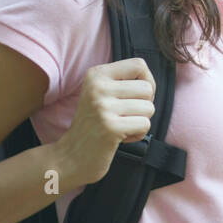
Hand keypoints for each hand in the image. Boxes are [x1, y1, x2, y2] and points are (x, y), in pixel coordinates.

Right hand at [53, 56, 156, 187]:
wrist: (70, 157)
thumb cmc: (94, 125)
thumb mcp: (101, 94)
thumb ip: (123, 82)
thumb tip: (151, 81)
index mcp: (96, 74)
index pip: (139, 64)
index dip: (147, 82)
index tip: (135, 97)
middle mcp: (98, 87)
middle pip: (147, 88)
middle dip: (144, 105)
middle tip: (125, 116)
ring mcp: (103, 107)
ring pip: (149, 108)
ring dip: (140, 121)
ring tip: (120, 126)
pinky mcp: (111, 127)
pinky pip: (145, 125)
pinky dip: (138, 135)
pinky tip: (120, 138)